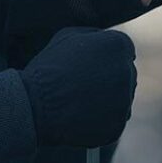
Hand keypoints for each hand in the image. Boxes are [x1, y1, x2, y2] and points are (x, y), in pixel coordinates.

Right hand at [19, 27, 136, 147]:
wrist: (34, 105)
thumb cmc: (48, 66)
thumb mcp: (68, 36)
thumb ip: (95, 35)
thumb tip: (107, 40)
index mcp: (119, 47)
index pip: (125, 51)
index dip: (106, 57)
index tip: (90, 64)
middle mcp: (128, 73)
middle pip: (126, 75)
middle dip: (109, 78)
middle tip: (81, 84)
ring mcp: (124, 102)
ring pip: (121, 100)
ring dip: (107, 99)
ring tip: (78, 100)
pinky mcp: (117, 126)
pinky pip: (113, 121)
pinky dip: (101, 120)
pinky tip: (80, 116)